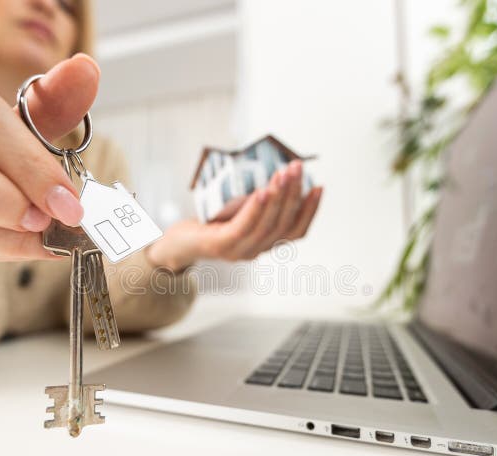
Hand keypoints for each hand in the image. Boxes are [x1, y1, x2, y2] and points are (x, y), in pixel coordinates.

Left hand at [147, 160, 322, 271]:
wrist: (178, 241)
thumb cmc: (210, 219)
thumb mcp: (239, 207)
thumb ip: (257, 197)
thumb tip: (275, 163)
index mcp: (265, 243)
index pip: (297, 231)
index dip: (310, 210)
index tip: (319, 186)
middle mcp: (256, 251)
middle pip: (284, 224)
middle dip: (294, 193)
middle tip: (296, 168)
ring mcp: (239, 251)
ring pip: (267, 225)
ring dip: (278, 197)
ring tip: (282, 174)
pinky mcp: (221, 246)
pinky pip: (244, 226)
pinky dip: (256, 208)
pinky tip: (262, 191)